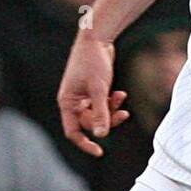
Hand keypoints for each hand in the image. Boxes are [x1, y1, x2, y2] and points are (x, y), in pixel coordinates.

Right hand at [57, 33, 129, 156]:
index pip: (73, 131)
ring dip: (112, 111)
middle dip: (107, 120)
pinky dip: (113, 102)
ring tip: (122, 100)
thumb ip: (101, 112)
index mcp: (67, 102)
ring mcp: (84, 96)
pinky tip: (121, 94)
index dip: (85, 143)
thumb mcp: (99, 89)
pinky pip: (104, 105)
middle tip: (123, 114)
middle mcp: (74, 102)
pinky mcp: (94, 91)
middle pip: (90, 124)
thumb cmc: (93, 61)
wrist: (97, 38)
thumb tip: (102, 135)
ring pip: (99, 115)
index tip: (99, 152)